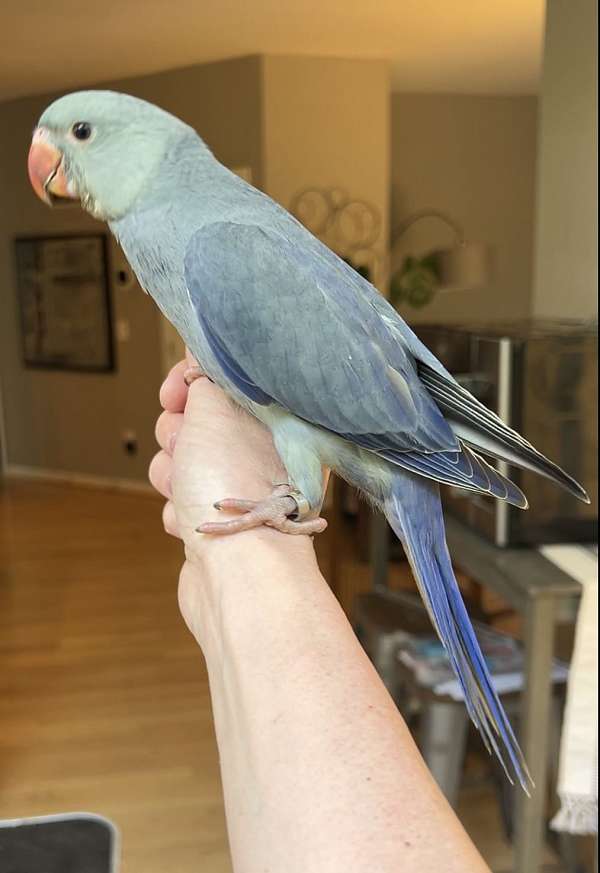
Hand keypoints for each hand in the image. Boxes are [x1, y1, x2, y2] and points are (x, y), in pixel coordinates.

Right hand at [150, 351, 289, 550]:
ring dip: (172, 475)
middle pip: (199, 423)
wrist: (237, 574)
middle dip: (177, 435)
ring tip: (185, 491)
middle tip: (184, 447)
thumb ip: (207, 377)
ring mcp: (242, 490)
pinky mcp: (221, 525)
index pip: (228, 381)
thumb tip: (200, 358)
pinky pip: (184, 501)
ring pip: (184, 463)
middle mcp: (264, 453)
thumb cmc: (234, 486)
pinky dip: (180, 510)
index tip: (174, 391)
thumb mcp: (216, 408)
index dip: (192, 381)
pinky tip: (189, 524)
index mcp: (276, 420)